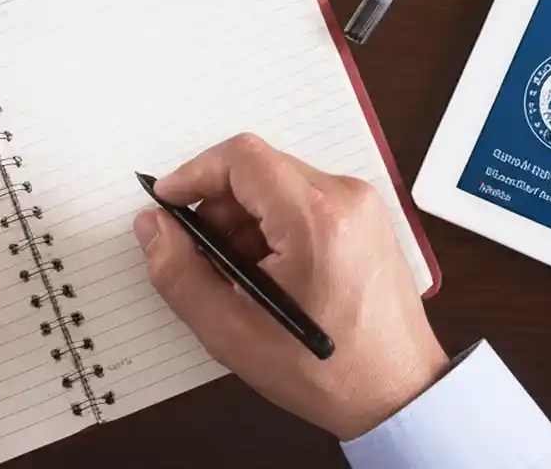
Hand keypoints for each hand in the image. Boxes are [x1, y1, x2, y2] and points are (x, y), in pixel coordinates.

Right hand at [133, 134, 447, 439]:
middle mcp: (346, 198)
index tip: (168, 202)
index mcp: (316, 219)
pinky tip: (270, 273)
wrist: (397, 392)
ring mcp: (362, 205)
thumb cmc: (326, 372)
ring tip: (241, 276)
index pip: (242, 158)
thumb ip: (179, 273)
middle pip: (259, 168)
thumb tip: (153, 226)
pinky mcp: (367, 218)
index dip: (194, 174)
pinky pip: (305, 199)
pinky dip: (275, 225)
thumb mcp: (231, 332)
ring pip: (279, 183)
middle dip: (218, 205)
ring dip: (246, 218)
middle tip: (202, 256)